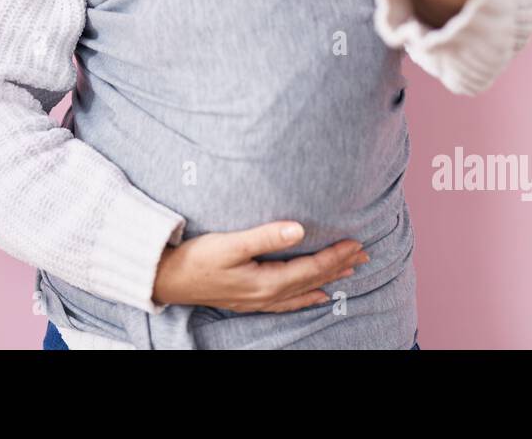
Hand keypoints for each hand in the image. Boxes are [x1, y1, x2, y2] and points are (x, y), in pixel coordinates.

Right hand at [152, 222, 369, 312]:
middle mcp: (267, 295)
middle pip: (312, 280)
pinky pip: (288, 302)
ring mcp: (258, 301)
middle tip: (365, 254)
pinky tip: (316, 296)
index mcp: (266, 282)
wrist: (166, 280)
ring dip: (327, 279)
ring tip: (350, 271)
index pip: (310, 267)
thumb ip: (265, 236)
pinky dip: (306, 297)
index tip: (356, 243)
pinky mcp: (249, 300)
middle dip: (339, 266)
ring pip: (303, 291)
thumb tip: (299, 229)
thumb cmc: (195, 258)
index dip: (335, 255)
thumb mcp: (229, 243)